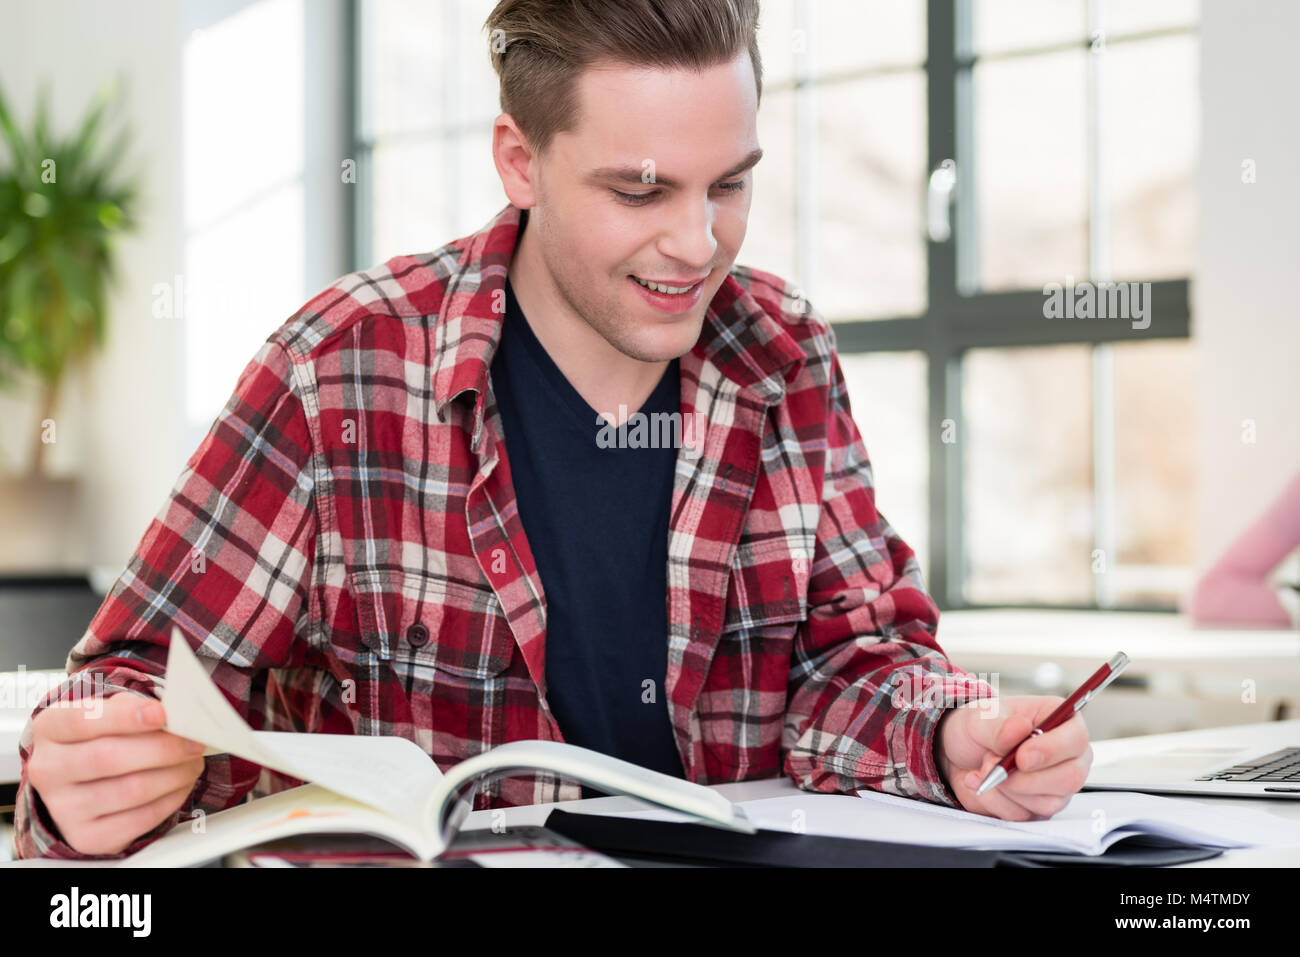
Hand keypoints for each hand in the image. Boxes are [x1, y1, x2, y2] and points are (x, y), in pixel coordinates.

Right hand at [27, 691, 206, 855]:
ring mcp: (64, 808)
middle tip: (194, 741)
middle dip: (164, 748)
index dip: (125, 717)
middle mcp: (49, 770)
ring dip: (175, 774)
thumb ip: (135, 708)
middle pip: (109, 758)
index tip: (162, 714)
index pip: (83, 721)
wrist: (80, 782)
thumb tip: (174, 715)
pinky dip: (172, 798)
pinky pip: (141, 818)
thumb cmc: (100, 739)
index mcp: (50, 730)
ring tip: (192, 761)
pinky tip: (181, 783)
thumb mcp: (108, 713)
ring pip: (131, 790)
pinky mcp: (88, 836)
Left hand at [933, 695, 1091, 820]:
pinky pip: (1024, 815)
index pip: (1077, 738)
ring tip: (985, 767)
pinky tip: (984, 783)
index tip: (1022, 756)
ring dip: (1007, 788)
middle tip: (994, 764)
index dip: (1053, 750)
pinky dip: (997, 801)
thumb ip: (999, 726)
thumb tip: (1019, 728)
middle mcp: (1066, 756)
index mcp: (1060, 721)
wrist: (959, 753)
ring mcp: (1056, 785)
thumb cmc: (980, 728)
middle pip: (1071, 777)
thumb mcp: (980, 718)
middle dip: (1027, 778)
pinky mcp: (1038, 808)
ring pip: (1048, 802)